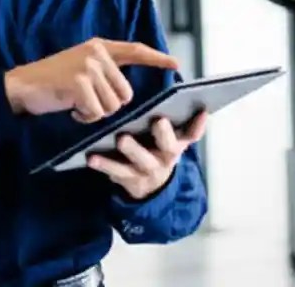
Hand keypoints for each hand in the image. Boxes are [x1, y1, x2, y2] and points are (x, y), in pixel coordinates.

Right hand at [3, 38, 178, 121]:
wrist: (23, 85)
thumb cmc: (53, 81)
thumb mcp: (80, 67)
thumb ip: (103, 72)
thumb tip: (126, 94)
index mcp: (99, 47)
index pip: (135, 50)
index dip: (156, 58)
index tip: (175, 64)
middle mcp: (96, 53)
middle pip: (125, 93)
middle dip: (109, 105)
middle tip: (86, 101)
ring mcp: (88, 66)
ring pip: (113, 105)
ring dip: (96, 112)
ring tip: (76, 102)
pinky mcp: (79, 83)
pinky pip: (97, 112)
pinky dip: (85, 117)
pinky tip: (71, 109)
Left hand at [88, 112, 207, 200]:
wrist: (153, 186)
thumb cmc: (161, 151)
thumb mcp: (177, 140)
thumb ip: (188, 125)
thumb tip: (202, 108)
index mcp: (177, 146)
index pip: (190, 135)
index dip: (195, 125)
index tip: (186, 113)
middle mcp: (164, 159)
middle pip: (166, 147)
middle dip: (163, 134)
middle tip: (157, 120)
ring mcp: (146, 170)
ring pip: (139, 161)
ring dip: (131, 150)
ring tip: (120, 139)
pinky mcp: (128, 179)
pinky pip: (115, 172)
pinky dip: (104, 164)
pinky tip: (92, 156)